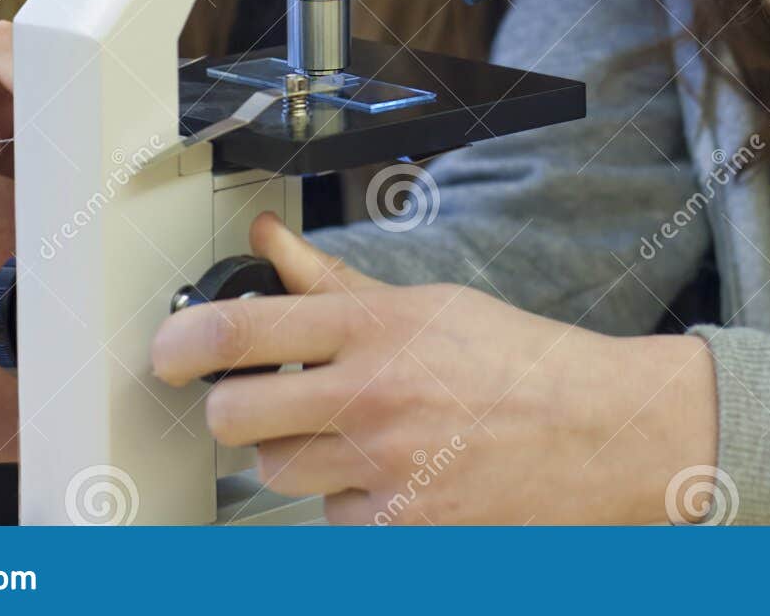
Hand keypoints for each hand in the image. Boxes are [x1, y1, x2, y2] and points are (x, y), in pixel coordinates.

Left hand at [151, 214, 718, 523]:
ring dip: (300, 458)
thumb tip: (270, 241)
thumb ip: (335, 284)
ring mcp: (388, 468)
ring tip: (355, 436)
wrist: (601, 434)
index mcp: (379, 328)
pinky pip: (334, 521)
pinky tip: (396, 475)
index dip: (185, 340)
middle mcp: (376, 397)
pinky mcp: (404, 528)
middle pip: (237, 419)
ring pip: (279, 474)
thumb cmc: (522, 364)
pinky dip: (352, 504)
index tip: (168, 350)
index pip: (247, 328)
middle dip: (235, 412)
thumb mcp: (430, 305)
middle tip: (259, 401)